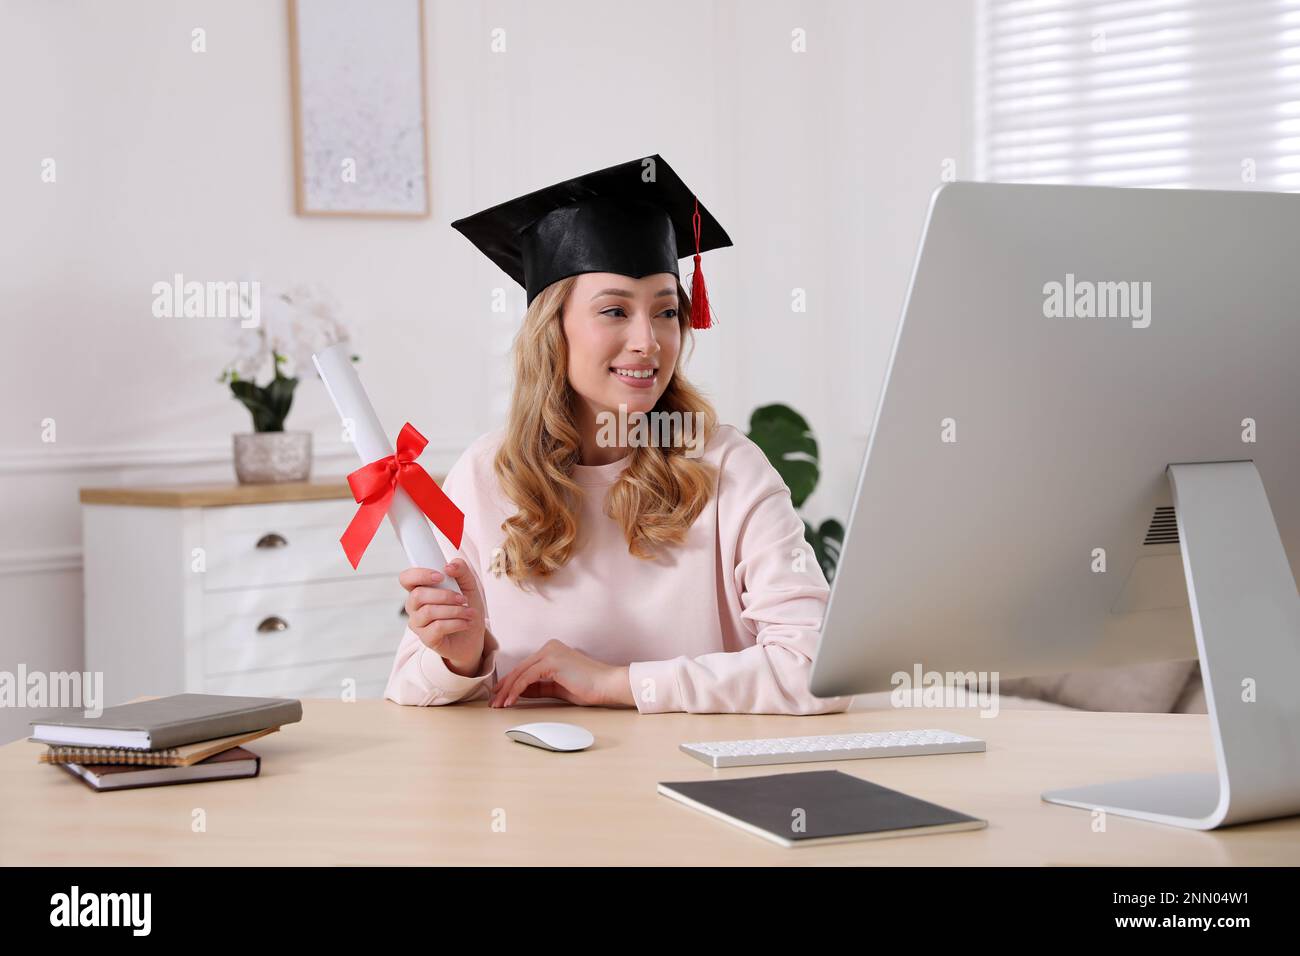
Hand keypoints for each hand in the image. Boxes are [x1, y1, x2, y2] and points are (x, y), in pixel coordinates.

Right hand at [399, 560, 484, 674]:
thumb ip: (461, 570)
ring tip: (469, 612)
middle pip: (417, 595)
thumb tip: (449, 566)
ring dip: (454, 610)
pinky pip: (437, 627)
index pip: (406, 578)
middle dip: (444, 595)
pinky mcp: (426, 638)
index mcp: (420, 589)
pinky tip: (466, 623)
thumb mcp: (469, 585)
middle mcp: (414, 606)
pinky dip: (456, 623)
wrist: (473, 635)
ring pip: (428, 611)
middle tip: (462, 599)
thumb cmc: (466, 607)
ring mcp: (418, 623)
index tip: (441, 576)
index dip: (419, 575)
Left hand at [490, 639, 634, 708]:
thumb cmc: (588, 687)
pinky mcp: (551, 661)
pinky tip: (511, 701)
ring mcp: (550, 653)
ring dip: (507, 690)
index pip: (524, 668)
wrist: (607, 685)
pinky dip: (517, 690)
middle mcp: (549, 648)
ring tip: (499, 705)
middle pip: (519, 669)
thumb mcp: (557, 687)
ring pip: (520, 673)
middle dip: (504, 687)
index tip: (499, 697)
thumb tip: (518, 692)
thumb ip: (538, 687)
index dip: (509, 683)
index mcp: (551, 651)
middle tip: (494, 703)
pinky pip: (527, 677)